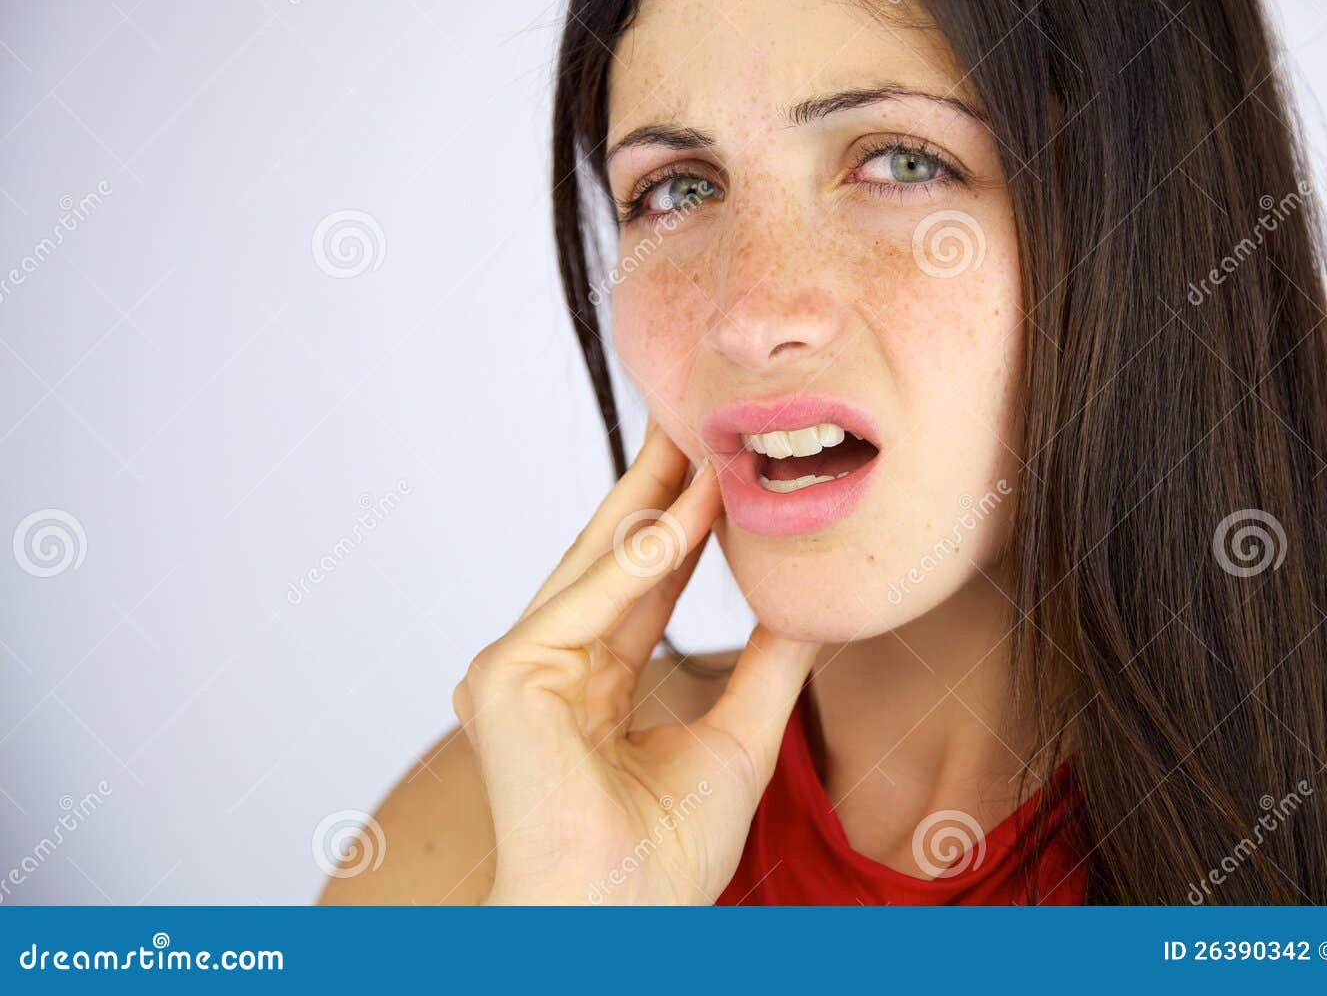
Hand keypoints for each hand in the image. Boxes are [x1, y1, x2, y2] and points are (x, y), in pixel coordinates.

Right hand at [452, 425, 817, 903]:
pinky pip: (590, 597)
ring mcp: (516, 670)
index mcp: (584, 686)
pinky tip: (691, 499)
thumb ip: (770, 667)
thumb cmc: (667, 858)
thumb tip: (812, 605)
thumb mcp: (738, 738)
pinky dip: (644, 549)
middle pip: (613, 559)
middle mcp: (543, 668)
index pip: (640, 586)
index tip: (721, 465)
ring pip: (601, 565)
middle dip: (661, 485)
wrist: (620, 925)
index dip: (682, 526)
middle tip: (701, 411)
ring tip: (707, 427)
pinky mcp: (504, 678)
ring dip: (659, 495)